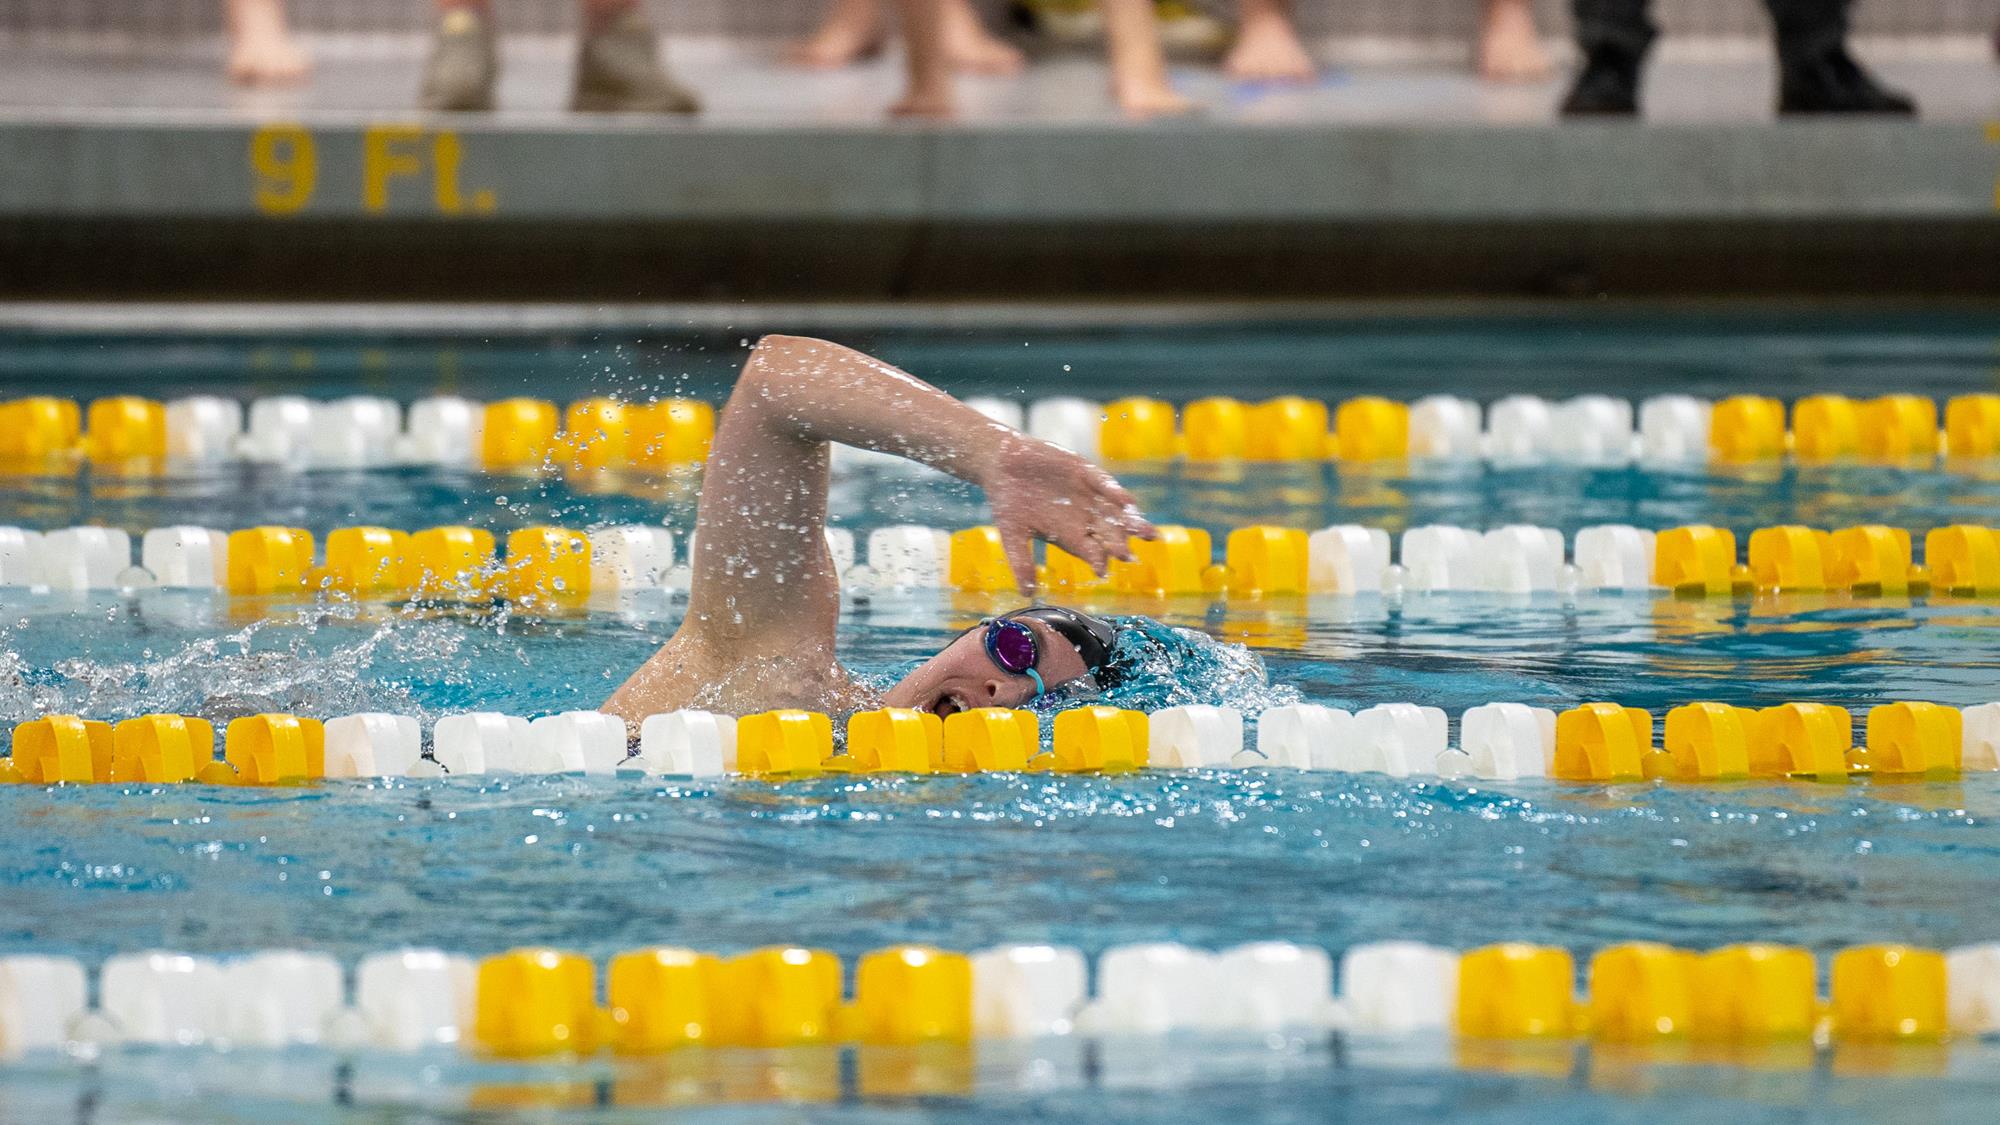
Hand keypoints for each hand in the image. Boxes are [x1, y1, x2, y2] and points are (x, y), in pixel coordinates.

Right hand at [983, 432, 1155, 592]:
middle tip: (1128, 556)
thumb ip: (1021, 562)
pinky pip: (1104, 484)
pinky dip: (1114, 492)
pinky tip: (1126, 502)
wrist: (1002, 464)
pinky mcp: (1086, 472)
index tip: (1101, 571)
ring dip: (1131, 522)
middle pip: (1110, 535)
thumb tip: (1026, 595)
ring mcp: (1088, 495)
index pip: (1090, 552)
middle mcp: (1084, 518)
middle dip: (1119, 545)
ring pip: (1115, 511)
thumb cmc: (1007, 502)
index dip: (1097, 561)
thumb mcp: (1012, 534)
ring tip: (1148, 533)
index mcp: (1070, 536)